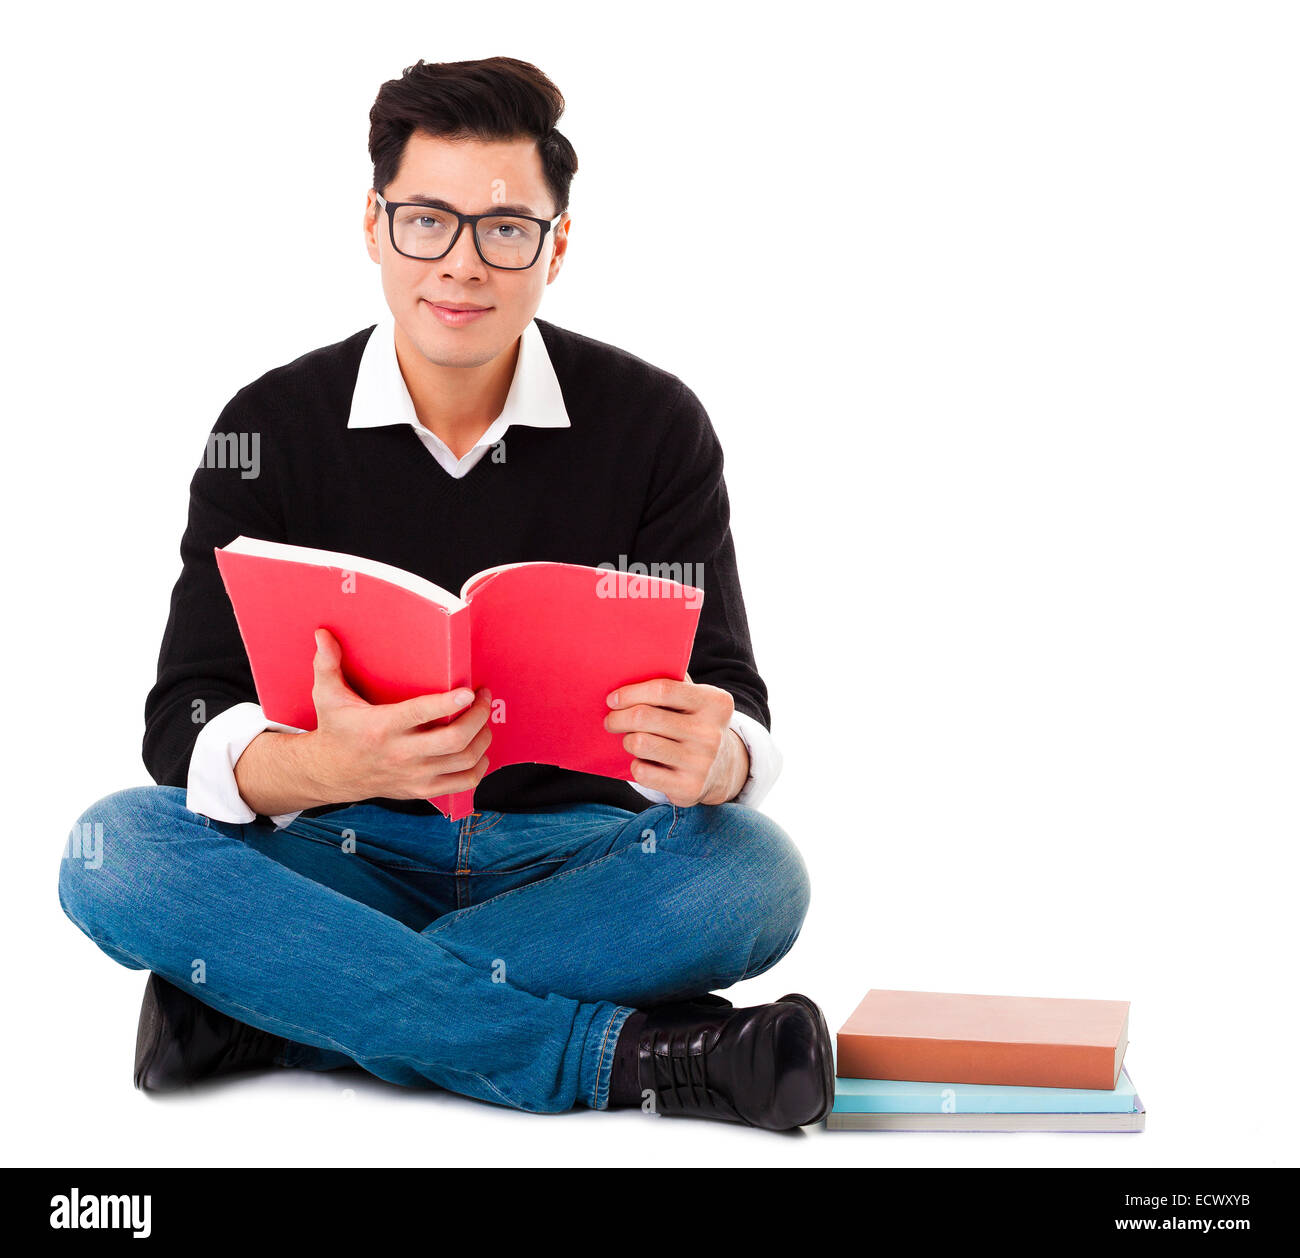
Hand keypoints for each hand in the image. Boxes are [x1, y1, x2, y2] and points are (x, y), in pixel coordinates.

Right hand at [303, 628, 492, 803]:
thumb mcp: (327, 696)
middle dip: (478, 716)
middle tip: (484, 698)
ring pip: (464, 760)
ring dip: (483, 737)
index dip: (448, 703)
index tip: (468, 691)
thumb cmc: (336, 729)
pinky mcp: (422, 789)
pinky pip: (463, 782)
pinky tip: (478, 748)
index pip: (420, 714)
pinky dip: (479, 766)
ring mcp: (414, 775)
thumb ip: (327, 664)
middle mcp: (400, 753)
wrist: (331, 773)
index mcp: (381, 727)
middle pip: (453, 739)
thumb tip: (323, 633)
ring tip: (483, 719)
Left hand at [604, 671, 748, 806]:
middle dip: (618, 718)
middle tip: (611, 720)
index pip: (663, 689)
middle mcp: (711, 732)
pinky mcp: (689, 787)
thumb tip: (630, 669)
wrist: (720, 770)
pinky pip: (642, 772)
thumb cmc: (693, 725)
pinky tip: (645, 762)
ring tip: (630, 740)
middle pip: (645, 717)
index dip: (630, 693)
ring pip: (639, 743)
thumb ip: (671, 682)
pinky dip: (636, 765)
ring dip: (627, 740)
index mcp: (715, 702)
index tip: (612, 699)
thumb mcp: (694, 700)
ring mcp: (702, 762)